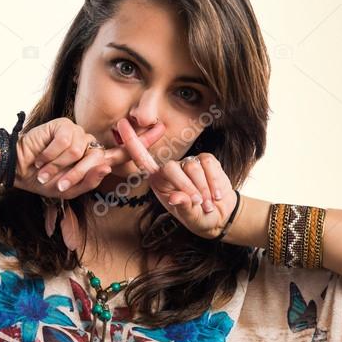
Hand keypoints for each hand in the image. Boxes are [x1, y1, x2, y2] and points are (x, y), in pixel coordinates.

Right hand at [12, 117, 166, 198]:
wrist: (18, 169)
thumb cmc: (43, 180)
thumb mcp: (68, 189)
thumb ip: (89, 181)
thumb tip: (106, 165)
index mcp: (94, 160)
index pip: (122, 152)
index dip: (142, 141)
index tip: (162, 129)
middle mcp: (89, 144)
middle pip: (100, 158)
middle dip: (76, 176)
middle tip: (56, 183)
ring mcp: (77, 132)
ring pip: (82, 153)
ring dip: (60, 167)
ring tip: (45, 169)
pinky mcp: (64, 125)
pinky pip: (68, 143)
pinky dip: (53, 155)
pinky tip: (43, 156)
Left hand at [113, 117, 237, 239]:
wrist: (220, 214)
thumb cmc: (197, 216)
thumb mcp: (189, 217)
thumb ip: (183, 208)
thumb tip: (176, 197)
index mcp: (158, 181)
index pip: (142, 159)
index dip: (132, 142)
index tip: (121, 123)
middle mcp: (171, 169)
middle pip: (171, 168)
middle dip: (186, 187)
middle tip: (198, 204)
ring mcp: (188, 162)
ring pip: (192, 167)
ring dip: (203, 189)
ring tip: (207, 205)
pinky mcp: (205, 160)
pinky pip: (208, 164)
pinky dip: (214, 181)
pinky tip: (216, 195)